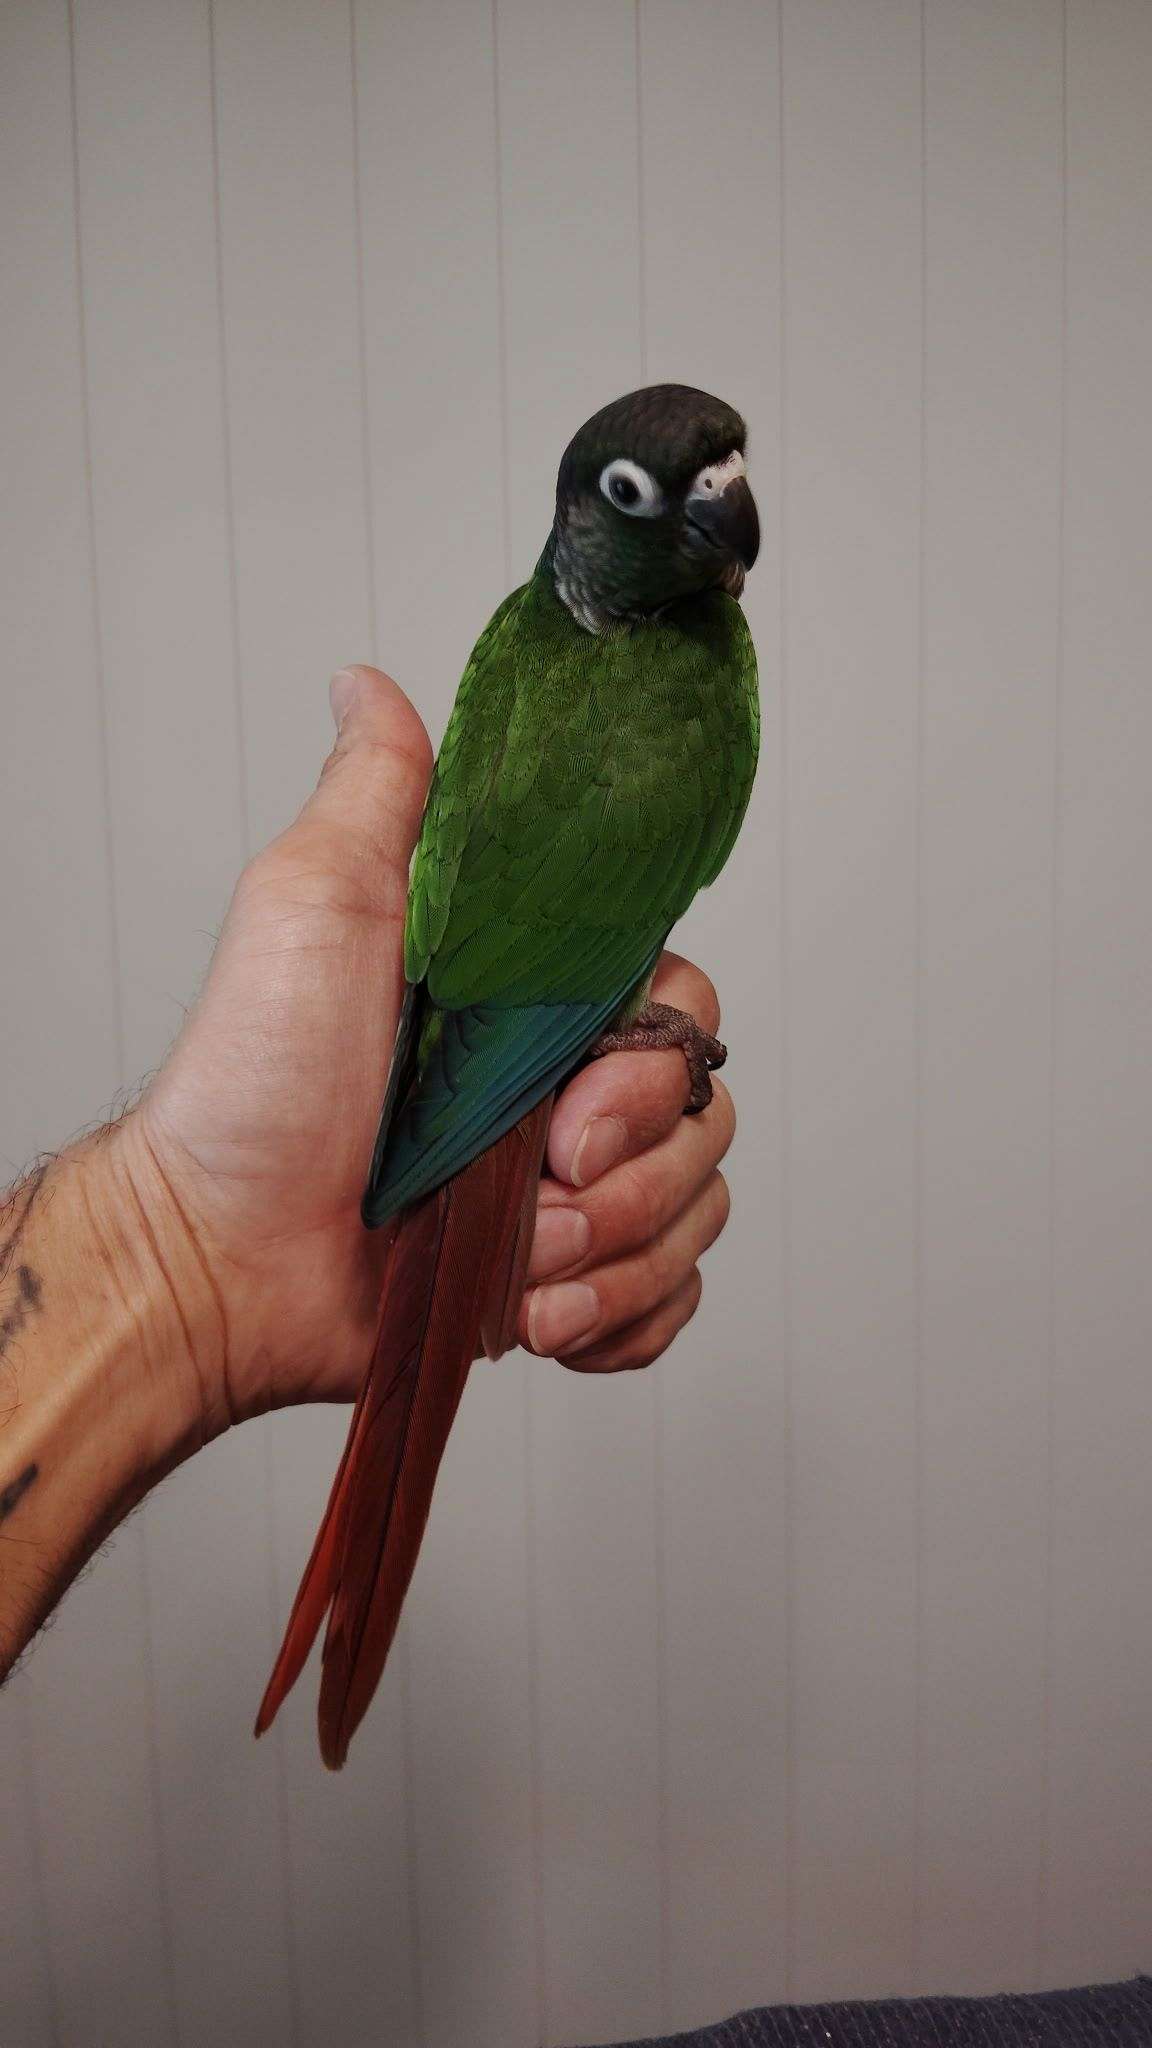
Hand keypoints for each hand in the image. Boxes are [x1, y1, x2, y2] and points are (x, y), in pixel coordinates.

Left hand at [127, 666, 733, 1437]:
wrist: (224, 1257)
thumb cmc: (257, 1084)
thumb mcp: (318, 906)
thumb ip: (380, 796)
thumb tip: (369, 680)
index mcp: (533, 1002)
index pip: (682, 1007)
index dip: (650, 1069)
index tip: (569, 1107)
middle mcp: (564, 1091)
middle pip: (706, 1118)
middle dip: (630, 1177)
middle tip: (535, 1187)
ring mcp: (568, 1195)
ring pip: (696, 1214)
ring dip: (614, 1255)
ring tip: (516, 1266)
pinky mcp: (566, 1289)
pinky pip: (669, 1303)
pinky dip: (624, 1319)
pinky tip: (545, 1317)